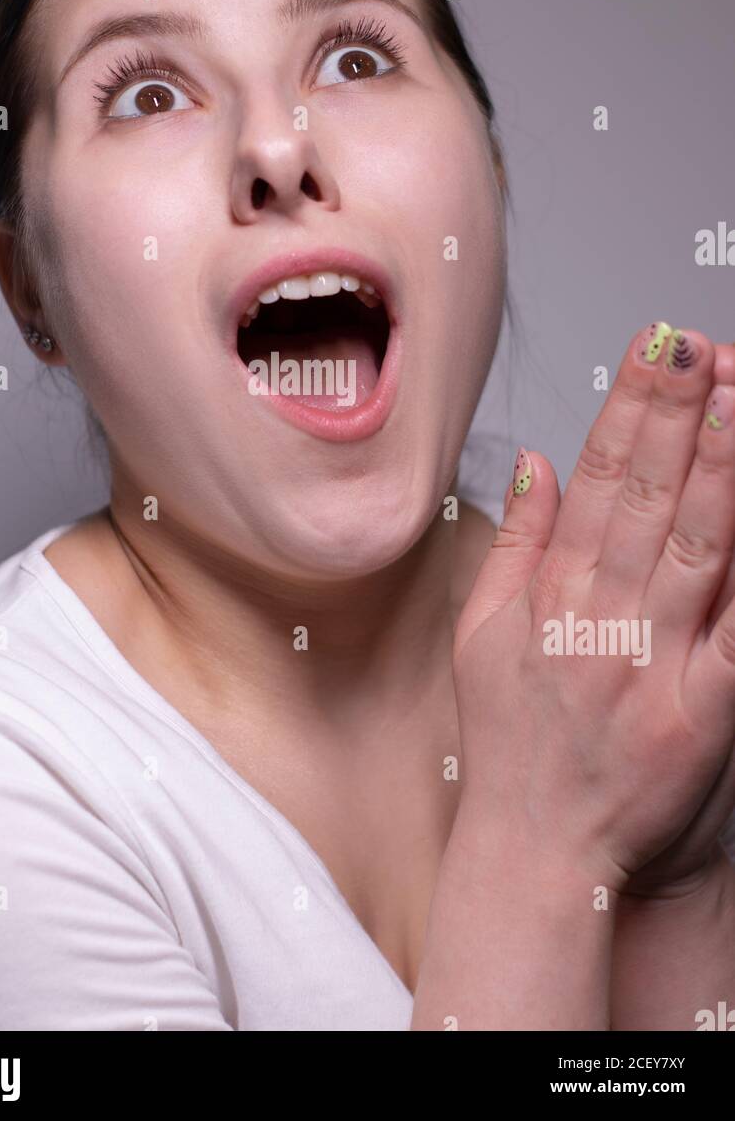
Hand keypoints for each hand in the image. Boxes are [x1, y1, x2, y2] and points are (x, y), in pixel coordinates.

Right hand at [452, 323, 734, 889]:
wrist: (539, 849)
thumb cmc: (512, 742)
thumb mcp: (482, 635)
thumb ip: (515, 543)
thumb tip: (535, 461)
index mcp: (550, 595)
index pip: (594, 479)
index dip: (626, 408)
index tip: (654, 347)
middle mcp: (600, 618)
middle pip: (645, 497)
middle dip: (676, 412)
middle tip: (701, 344)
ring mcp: (653, 663)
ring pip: (697, 548)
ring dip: (719, 469)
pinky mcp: (703, 712)